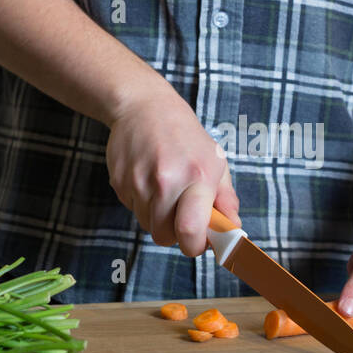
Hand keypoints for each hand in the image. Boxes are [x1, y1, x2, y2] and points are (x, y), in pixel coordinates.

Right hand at [105, 89, 238, 255]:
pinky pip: (133, 210)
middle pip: (164, 236)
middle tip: (183, 217)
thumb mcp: (216, 161)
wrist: (144, 107)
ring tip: (166, 191)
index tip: (200, 242)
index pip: (190, 231)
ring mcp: (138, 182)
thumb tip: (233, 230)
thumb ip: (226, 200)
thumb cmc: (185, 136)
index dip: (195, 246)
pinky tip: (149, 180)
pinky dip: (143, 204)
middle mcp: (166, 180)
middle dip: (176, 235)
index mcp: (196, 176)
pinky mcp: (119, 182)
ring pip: (148, 226)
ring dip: (158, 218)